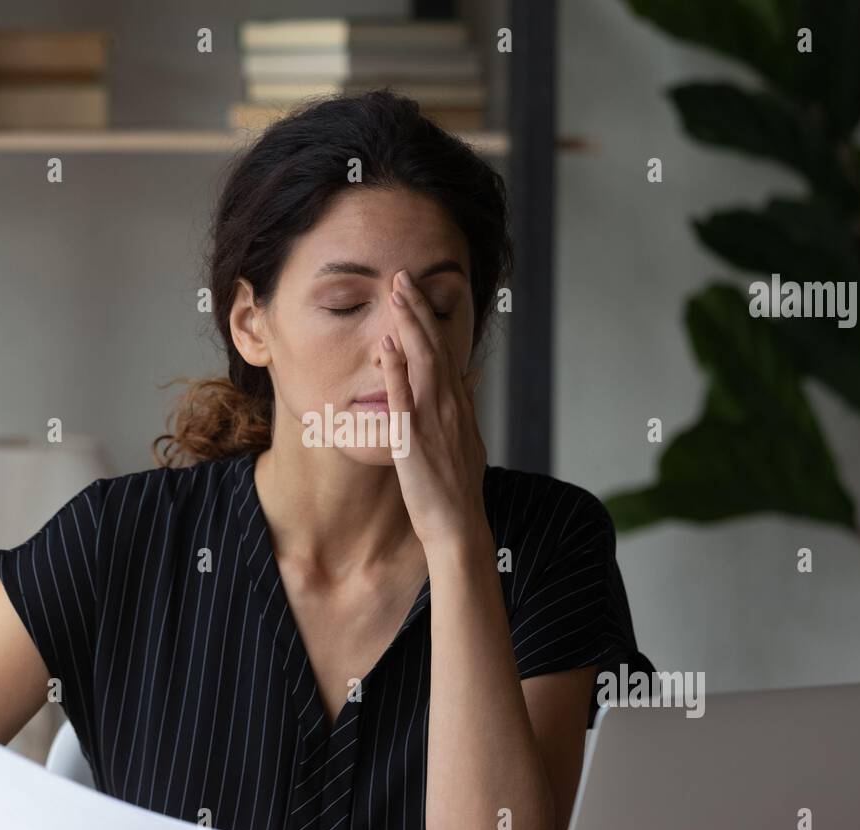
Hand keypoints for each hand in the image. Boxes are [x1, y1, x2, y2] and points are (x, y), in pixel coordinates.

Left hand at [379, 269, 487, 551]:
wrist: (458, 524)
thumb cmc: (457, 487)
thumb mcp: (468, 439)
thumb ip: (466, 404)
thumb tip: (471, 374)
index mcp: (459, 403)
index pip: (445, 349)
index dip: (430, 318)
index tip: (417, 291)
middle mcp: (450, 405)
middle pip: (435, 346)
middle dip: (419, 309)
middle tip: (403, 276)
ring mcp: (434, 420)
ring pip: (424, 362)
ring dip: (411, 326)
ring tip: (397, 294)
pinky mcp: (413, 439)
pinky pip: (404, 399)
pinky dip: (397, 370)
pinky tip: (388, 346)